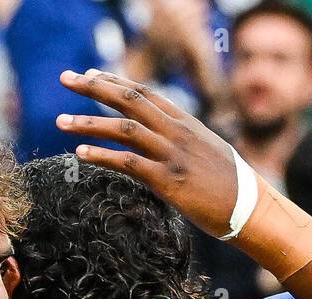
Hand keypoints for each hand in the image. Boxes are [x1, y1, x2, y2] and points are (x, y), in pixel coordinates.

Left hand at [57, 69, 238, 237]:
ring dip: (88, 123)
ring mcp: (173, 155)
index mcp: (186, 123)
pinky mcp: (169, 181)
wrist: (251, 210)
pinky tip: (80, 154)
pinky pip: (129, 163)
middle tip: (66, 79)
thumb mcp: (208, 152)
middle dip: (94, 88)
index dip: (116, 81)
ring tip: (60, 121)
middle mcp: (178, 132)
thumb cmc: (230, 187)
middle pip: (129, 100)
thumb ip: (183, 141)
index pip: (145, 93)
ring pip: (123, 129)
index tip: (91, 75)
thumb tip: (164, 140)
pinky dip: (102, 156)